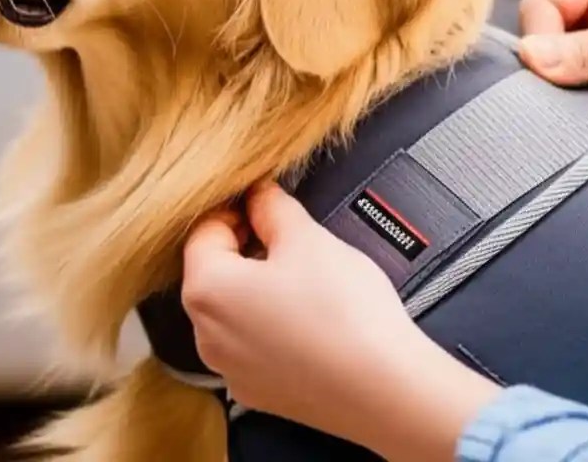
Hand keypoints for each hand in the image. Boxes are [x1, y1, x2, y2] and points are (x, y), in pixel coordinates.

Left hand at [182, 182, 499, 461]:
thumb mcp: (308, 239)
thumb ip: (272, 208)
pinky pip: (253, 346)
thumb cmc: (344, 312)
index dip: (236, 209)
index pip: (203, 231)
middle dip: (247, 249)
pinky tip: (310, 320)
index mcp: (207, 289)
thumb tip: (257, 195)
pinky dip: (272, 327)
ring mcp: (229, 369)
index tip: (266, 203)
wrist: (384, 388)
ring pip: (234, 311)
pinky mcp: (258, 391)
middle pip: (214, 273)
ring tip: (306, 282)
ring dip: (259, 289)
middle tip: (292, 239)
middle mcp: (205, 335)